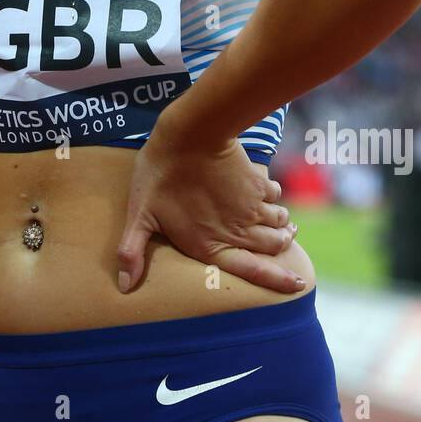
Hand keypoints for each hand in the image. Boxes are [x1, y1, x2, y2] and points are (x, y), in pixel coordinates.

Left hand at [116, 125, 302, 295]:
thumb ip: (133, 250)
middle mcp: (237, 232)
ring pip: (279, 224)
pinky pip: (276, 197)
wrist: (191, 135)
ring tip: (283, 226)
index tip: (298, 286)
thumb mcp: (140, 213)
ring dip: (282, 227)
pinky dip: (276, 200)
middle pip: (272, 248)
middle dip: (280, 250)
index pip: (252, 272)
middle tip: (284, 245)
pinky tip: (271, 197)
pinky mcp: (258, 184)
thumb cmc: (160, 174)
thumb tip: (122, 286)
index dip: (277, 281)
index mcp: (210, 246)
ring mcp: (251, 208)